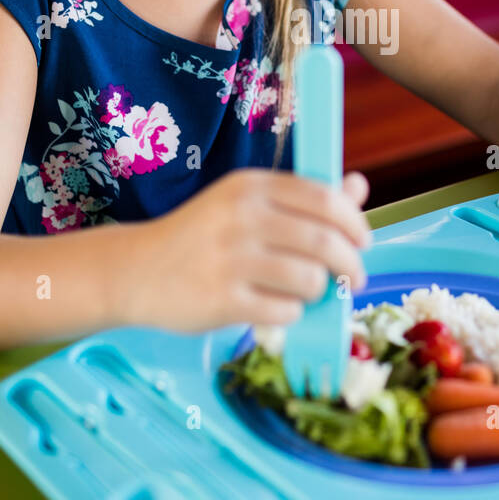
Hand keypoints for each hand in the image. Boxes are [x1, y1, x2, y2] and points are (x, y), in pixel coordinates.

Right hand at [121, 167, 371, 332]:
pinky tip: (275, 307)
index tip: (363, 241)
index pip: (324, 199)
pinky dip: (290, 314)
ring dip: (319, 291)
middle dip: (351, 265)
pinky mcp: (222, 300)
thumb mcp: (245, 204)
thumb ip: (302, 198)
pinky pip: (285, 311)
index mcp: (251, 187)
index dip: (354, 223)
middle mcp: (241, 218)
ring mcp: (230, 260)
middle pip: (325, 242)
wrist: (135, 270)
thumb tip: (359, 186)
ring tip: (304, 292)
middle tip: (354, 278)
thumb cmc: (200, 236)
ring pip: (310, 280)